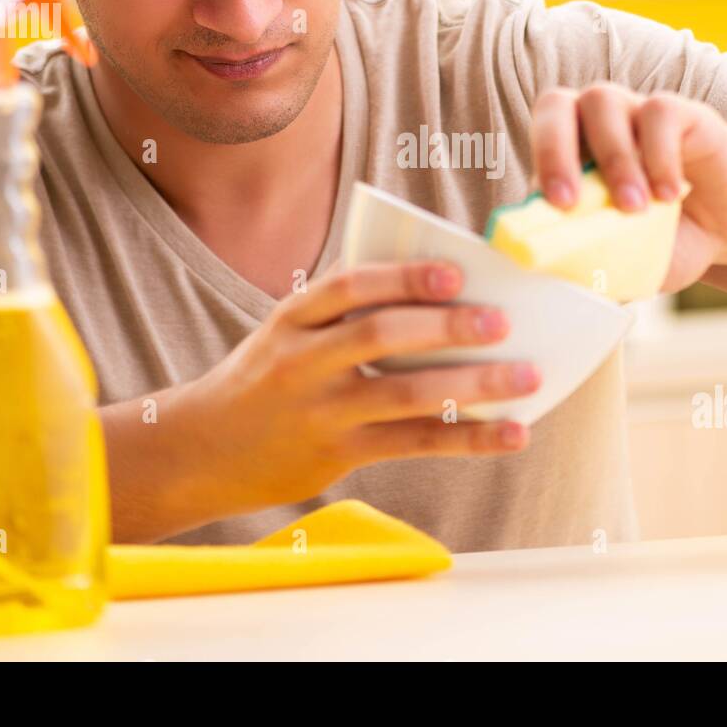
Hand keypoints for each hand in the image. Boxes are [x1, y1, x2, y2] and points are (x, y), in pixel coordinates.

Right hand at [182, 261, 538, 514]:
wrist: (200, 449)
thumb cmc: (265, 376)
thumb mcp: (287, 330)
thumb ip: (345, 308)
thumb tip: (441, 286)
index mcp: (292, 316)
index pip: (349, 286)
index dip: (403, 277)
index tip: (454, 271)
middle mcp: (301, 361)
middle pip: (380, 336)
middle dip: (446, 326)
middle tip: (502, 321)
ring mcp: (319, 412)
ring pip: (404, 395)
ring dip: (472, 385)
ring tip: (526, 376)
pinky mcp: (338, 455)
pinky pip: (414, 444)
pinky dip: (468, 438)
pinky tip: (511, 433)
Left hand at [529, 83, 726, 290]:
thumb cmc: (673, 240)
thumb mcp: (629, 261)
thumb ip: (595, 266)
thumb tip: (558, 290)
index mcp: (573, 154)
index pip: (537, 144)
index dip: (535, 173)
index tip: (549, 216)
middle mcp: (597, 124)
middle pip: (556, 106)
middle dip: (552, 152)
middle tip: (567, 202)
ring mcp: (637, 112)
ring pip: (603, 101)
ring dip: (612, 159)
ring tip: (634, 210)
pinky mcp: (682, 111)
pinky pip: (658, 111)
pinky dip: (658, 154)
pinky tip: (669, 195)